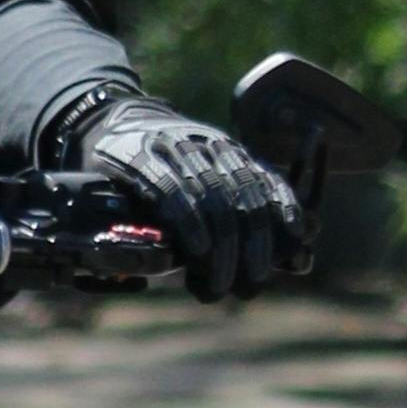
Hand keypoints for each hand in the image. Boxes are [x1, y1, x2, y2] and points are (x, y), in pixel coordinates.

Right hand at [65, 92, 299, 301]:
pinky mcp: (140, 157)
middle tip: (252, 282)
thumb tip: (297, 260)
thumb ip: (240, 214)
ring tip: (221, 282)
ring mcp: (174, 148)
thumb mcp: (203, 180)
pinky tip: (197, 251)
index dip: (283, 212)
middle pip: (242, 196)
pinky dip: (190, 224)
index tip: (295, 247)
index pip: (265, 180)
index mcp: (229, 150)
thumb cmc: (162, 170)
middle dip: (252, 244)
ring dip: (222, 246)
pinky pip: (172, 191)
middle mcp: (207, 146)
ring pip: (212, 197)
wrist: (109, 126)